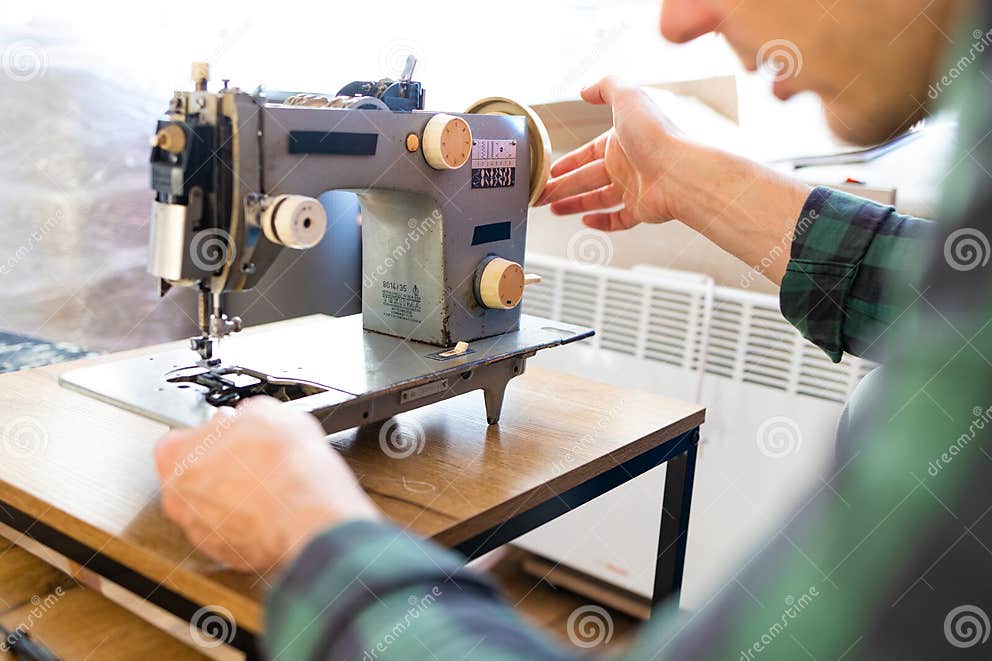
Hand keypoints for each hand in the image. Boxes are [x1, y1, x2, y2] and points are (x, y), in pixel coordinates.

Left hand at [154, 397, 378, 572]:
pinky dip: (247, 520)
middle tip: (250, 456)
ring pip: (211, 506)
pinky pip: (230, 530)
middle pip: (191, 475)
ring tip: (267, 482)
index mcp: (177, 457)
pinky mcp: (226, 553)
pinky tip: (272, 506)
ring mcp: (201, 530)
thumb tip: (249, 417)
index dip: (209, 434)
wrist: (310, 514)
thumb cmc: (285, 467)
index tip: (229, 432)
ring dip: (233, 495)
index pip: (178, 439)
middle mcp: (179, 498)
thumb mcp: (267, 412)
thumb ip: (244, 414)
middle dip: (218, 465)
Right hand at [536, 77, 685, 231]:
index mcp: (620, 140)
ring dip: (573, 203)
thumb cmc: (656, 134)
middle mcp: (627, 163)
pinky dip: (601, 222)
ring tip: (552, 209)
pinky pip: (618, 219)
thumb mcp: (627, 97)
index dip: (567, 162)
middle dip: (561, 186)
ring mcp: (634, 188)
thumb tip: (585, 89)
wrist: (681, 171)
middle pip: (586, 178)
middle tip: (539, 195)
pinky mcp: (642, 210)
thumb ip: (605, 86)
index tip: (549, 171)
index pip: (587, 153)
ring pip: (597, 198)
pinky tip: (585, 221)